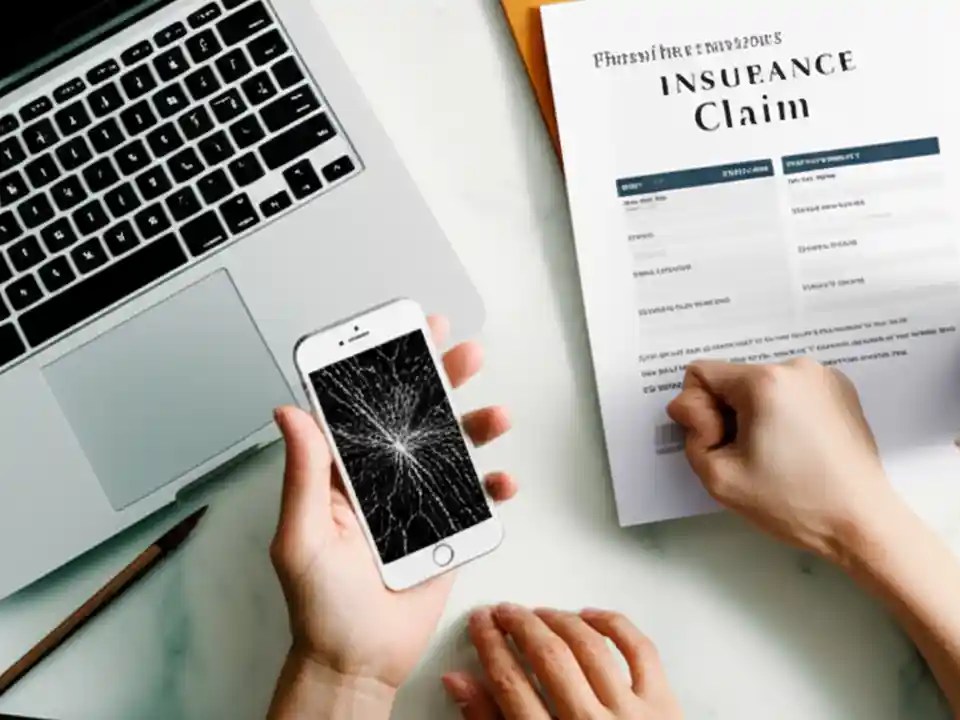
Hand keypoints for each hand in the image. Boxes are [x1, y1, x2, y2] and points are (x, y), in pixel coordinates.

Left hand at [270, 316, 514, 692]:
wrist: (358, 664)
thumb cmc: (320, 609)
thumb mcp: (302, 538)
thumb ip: (304, 475)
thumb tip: (290, 413)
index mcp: (341, 477)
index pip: (363, 410)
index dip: (383, 368)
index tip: (404, 334)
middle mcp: (380, 483)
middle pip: (416, 418)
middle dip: (442, 380)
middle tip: (463, 354)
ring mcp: (416, 506)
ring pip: (453, 451)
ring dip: (477, 426)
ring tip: (496, 416)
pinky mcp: (446, 534)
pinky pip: (476, 500)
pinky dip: (494, 486)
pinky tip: (502, 480)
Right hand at [441, 605, 681, 718]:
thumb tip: (459, 682)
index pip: (511, 683)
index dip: (490, 646)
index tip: (481, 625)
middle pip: (549, 657)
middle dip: (521, 625)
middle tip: (504, 611)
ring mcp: (631, 714)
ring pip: (590, 647)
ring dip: (560, 620)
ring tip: (540, 613)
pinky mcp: (664, 706)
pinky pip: (639, 649)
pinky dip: (613, 624)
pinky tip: (590, 616)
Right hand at [665, 358, 900, 559]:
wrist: (860, 520)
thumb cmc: (793, 502)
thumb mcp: (720, 478)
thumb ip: (692, 434)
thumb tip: (691, 406)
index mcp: (765, 381)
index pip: (701, 374)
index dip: (699, 412)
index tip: (723, 444)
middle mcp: (797, 367)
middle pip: (734, 381)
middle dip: (729, 415)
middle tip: (751, 458)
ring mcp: (824, 376)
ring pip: (762, 388)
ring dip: (757, 416)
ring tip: (779, 457)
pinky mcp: (841, 390)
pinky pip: (792, 393)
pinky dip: (785, 415)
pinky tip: (800, 450)